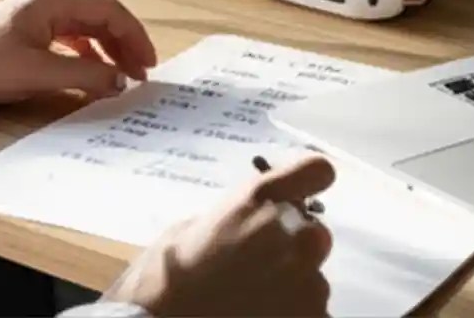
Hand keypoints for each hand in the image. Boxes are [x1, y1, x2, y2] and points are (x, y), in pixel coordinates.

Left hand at [0, 0, 157, 103]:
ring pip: (88, 30)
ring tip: (123, 75)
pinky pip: (71, 40)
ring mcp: (38, 18)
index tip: (147, 62)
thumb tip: (121, 81)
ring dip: (109, 51)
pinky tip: (93, 73)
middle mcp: (49, 4)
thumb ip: (86, 75)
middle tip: (141, 72)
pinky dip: (88, 56)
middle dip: (125, 45)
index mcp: (53, 3)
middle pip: (101, 19)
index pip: (110, 12)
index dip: (135, 36)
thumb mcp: (40, 73)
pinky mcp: (29, 34)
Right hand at [103, 154, 334, 316]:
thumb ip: (232, 220)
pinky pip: (313, 313)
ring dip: (290, 291)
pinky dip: (293, 317)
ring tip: (248, 305)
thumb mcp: (186, 233)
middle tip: (256, 275)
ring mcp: (308, 279)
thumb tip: (249, 223)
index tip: (300, 199)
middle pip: (314, 235)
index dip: (310, 184)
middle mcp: (291, 233)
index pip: (315, 170)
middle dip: (293, 252)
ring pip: (313, 281)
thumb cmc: (158, 285)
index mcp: (259, 200)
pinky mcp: (315, 316)